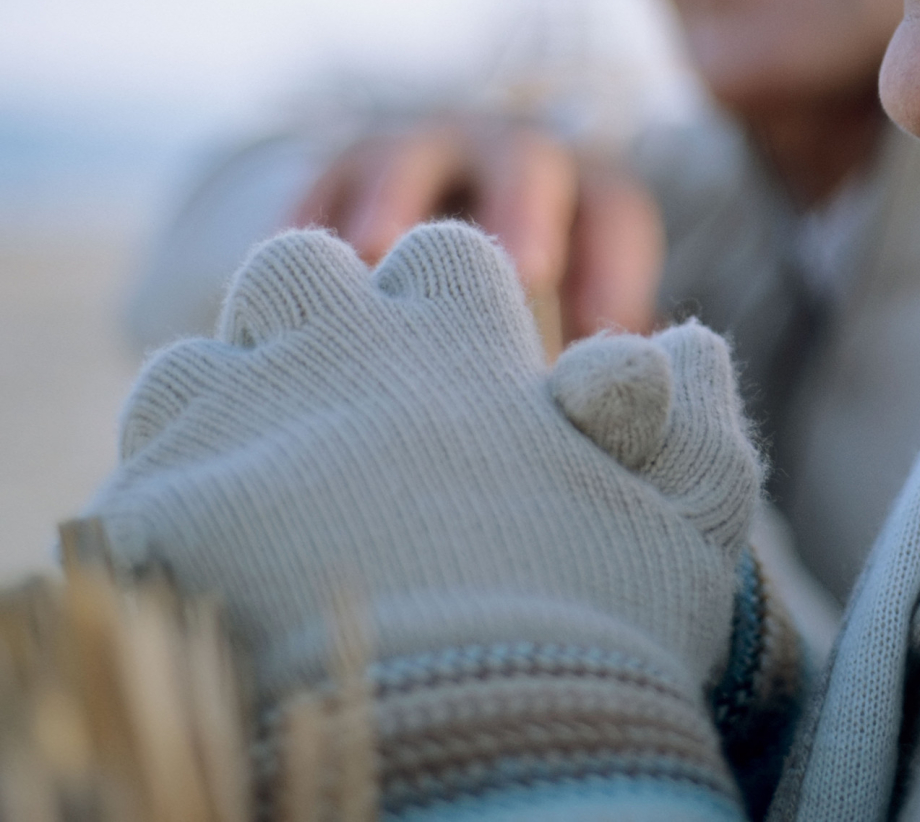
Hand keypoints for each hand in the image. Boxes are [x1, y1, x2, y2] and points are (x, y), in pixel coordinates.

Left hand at [91, 223, 760, 816]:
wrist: (465, 750)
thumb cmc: (598, 633)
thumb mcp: (692, 519)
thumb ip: (691, 415)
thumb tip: (682, 341)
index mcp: (462, 339)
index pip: (441, 255)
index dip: (454, 309)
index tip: (466, 374)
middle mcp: (334, 349)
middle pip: (299, 269)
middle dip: (320, 318)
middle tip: (353, 408)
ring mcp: (230, 422)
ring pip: (198, 360)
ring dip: (235, 403)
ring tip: (279, 490)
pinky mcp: (153, 508)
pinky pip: (141, 468)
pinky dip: (177, 499)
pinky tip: (228, 559)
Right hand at [292, 119, 663, 341]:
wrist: (452, 224)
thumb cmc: (545, 310)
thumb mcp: (583, 320)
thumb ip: (604, 372)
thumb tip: (638, 441)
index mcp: (589, 196)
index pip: (616, 215)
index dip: (614, 267)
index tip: (601, 329)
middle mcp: (512, 158)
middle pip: (528, 166)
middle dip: (525, 212)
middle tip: (520, 273)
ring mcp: (428, 152)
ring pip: (414, 161)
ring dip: (396, 208)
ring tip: (373, 261)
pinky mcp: (347, 167)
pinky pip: (325, 182)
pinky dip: (305, 229)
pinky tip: (280, 287)